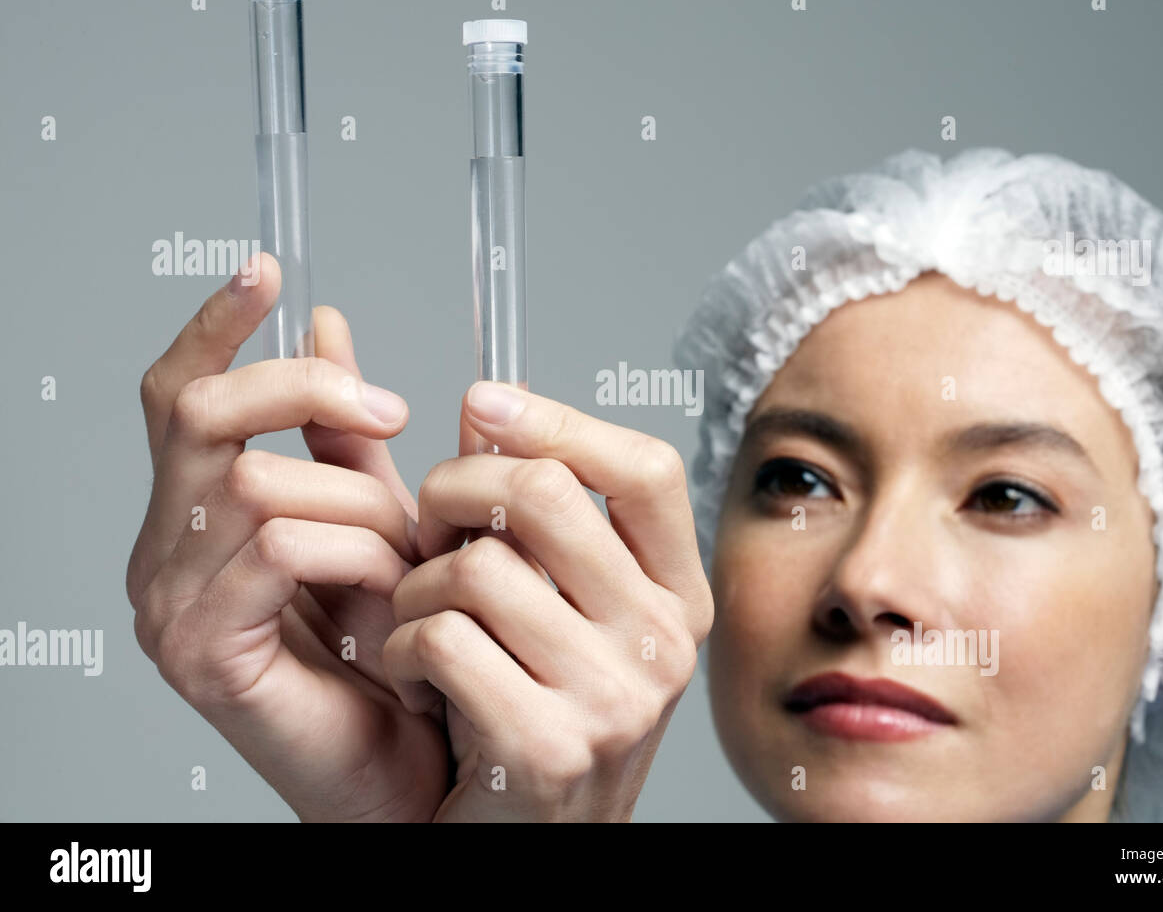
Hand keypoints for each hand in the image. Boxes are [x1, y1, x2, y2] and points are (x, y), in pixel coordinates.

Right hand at [126, 254, 453, 820]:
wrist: (410, 779)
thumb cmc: (397, 657)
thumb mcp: (378, 524)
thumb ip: (345, 435)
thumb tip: (330, 321)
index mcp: (199, 516)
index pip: (180, 397)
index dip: (216, 327)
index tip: (269, 266)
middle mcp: (165, 554)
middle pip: (200, 415)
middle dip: (305, 393)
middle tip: (387, 410)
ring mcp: (170, 605)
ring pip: (258, 482)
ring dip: (363, 509)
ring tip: (412, 565)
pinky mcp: (199, 651)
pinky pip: (276, 550)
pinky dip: (356, 559)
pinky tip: (392, 601)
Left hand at [383, 381, 713, 821]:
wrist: (524, 846)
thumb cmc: (531, 709)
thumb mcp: (555, 608)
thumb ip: (528, 515)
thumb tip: (483, 405)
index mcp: (676, 594)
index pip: (647, 469)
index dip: (560, 421)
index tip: (482, 403)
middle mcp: (663, 640)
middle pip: (545, 496)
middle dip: (453, 490)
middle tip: (423, 525)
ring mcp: (616, 697)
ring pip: (476, 570)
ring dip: (413, 588)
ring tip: (415, 620)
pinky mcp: (549, 746)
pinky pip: (440, 641)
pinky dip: (398, 649)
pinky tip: (412, 676)